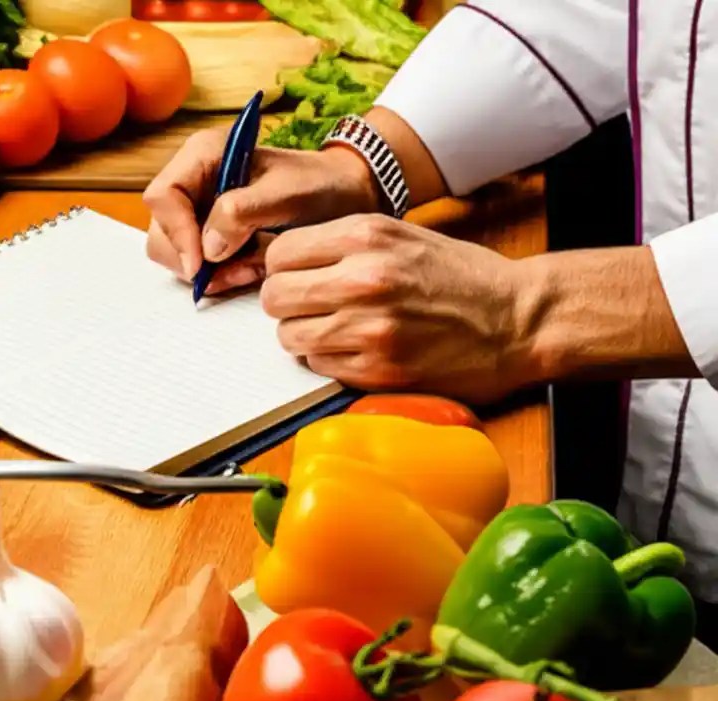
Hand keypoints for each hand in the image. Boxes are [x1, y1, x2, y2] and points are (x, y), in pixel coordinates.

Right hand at [142, 126, 379, 294]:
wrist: (344, 195)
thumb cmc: (318, 184)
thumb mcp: (286, 194)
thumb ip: (243, 213)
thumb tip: (207, 248)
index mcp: (203, 155)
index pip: (163, 197)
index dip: (177, 232)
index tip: (201, 264)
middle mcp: (193, 181)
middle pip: (162, 231)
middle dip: (195, 258)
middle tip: (237, 271)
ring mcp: (199, 210)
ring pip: (177, 253)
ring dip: (211, 271)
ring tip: (252, 268)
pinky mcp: (210, 235)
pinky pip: (199, 265)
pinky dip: (222, 275)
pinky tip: (253, 268)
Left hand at [260, 214, 537, 402]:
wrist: (519, 320)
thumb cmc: (461, 277)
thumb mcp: (401, 235)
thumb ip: (344, 243)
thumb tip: (286, 258)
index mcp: (366, 236)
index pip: (279, 254)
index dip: (283, 269)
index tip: (296, 277)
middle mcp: (363, 278)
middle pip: (276, 297)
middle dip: (287, 304)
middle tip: (309, 307)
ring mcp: (369, 327)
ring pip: (289, 336)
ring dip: (304, 335)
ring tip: (334, 329)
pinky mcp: (378, 369)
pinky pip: (318, 365)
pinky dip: (329, 360)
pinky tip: (356, 349)